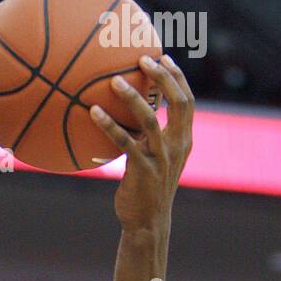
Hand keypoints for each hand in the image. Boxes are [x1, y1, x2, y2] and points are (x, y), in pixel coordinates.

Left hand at [91, 53, 193, 232]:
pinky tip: (93, 112)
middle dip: (163, 77)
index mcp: (183, 140)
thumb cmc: (145, 189)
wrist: (147, 223)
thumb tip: (128, 114)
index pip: (187, 101)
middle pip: (177, 102)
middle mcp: (176, 146)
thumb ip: (148, 137)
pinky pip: (125, 143)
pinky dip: (109, 125)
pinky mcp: (142, 171)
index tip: (164, 57)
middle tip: (143, 59)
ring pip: (149, 120)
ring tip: (114, 80)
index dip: (177, 77)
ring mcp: (161, 158)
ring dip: (132, 97)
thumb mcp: (154, 159)